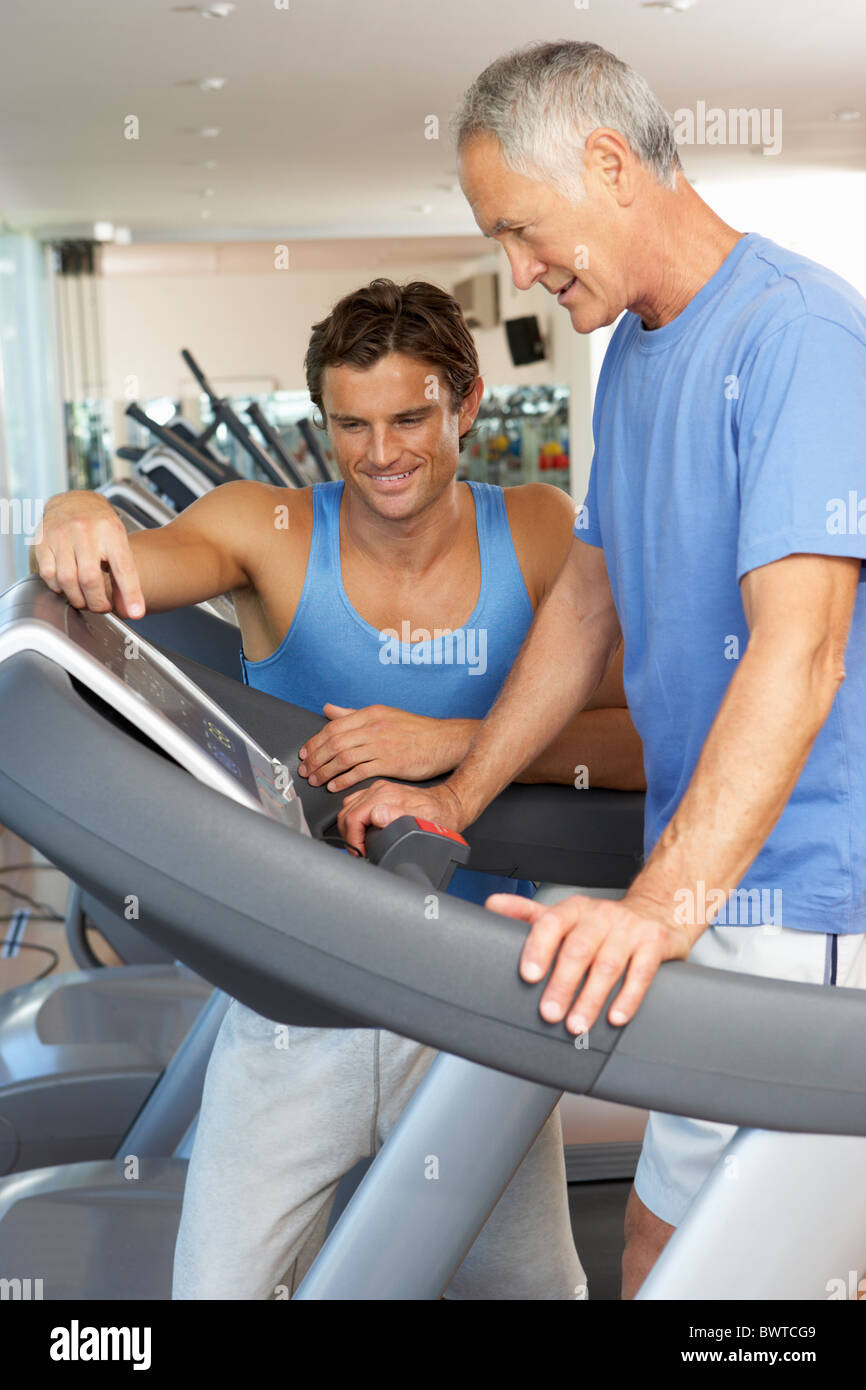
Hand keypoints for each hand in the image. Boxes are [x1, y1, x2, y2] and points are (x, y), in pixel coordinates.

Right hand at [33, 493, 144, 618]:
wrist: (74, 501)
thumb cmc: (100, 527)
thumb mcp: (119, 543)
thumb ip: (125, 576)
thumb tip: (131, 610)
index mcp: (111, 531)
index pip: (124, 568)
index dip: (131, 593)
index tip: (135, 613)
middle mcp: (85, 531)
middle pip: (90, 579)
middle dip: (97, 602)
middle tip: (102, 607)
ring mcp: (61, 534)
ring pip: (67, 579)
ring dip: (78, 598)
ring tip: (85, 600)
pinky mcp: (42, 540)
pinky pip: (48, 574)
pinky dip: (58, 588)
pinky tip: (67, 587)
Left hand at [298, 704, 469, 793]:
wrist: (443, 740)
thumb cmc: (415, 730)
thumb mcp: (383, 714)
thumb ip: (353, 714)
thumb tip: (329, 709)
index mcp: (370, 714)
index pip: (333, 727)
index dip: (315, 741)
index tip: (305, 753)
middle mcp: (374, 727)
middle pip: (334, 743)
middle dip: (315, 759)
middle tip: (306, 770)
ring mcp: (382, 745)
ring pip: (343, 758)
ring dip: (325, 771)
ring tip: (316, 779)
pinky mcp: (391, 763)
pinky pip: (360, 772)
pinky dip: (343, 780)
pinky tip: (335, 786)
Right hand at [337, 778, 465, 856]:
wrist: (448, 806)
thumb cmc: (439, 817)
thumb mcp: (422, 822)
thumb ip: (397, 817)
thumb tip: (376, 815)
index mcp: (385, 796)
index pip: (352, 817)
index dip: (353, 840)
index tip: (361, 853)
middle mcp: (379, 790)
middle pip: (346, 812)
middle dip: (349, 835)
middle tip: (359, 851)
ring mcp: (378, 790)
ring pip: (348, 807)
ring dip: (349, 827)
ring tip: (359, 843)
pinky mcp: (379, 793)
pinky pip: (355, 803)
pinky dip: (353, 818)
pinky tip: (362, 830)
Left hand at [487, 891, 692, 1031]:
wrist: (656, 910)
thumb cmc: (602, 922)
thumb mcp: (564, 915)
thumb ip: (528, 914)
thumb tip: (492, 905)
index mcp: (574, 909)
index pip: (552, 924)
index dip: (538, 949)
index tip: (528, 976)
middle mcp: (601, 916)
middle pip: (578, 950)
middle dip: (562, 984)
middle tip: (549, 1014)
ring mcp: (630, 929)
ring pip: (607, 965)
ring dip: (591, 999)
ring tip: (577, 1025)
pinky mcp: (656, 943)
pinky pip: (642, 972)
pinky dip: (629, 997)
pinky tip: (616, 1017)